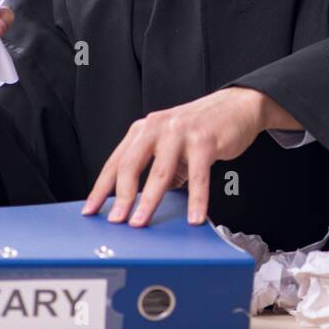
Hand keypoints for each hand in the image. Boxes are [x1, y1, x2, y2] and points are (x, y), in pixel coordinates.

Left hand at [82, 87, 299, 226]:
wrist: (237, 106)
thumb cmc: (203, 127)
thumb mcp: (172, 144)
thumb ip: (159, 169)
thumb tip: (147, 202)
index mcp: (144, 129)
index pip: (116, 162)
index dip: (101, 188)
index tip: (91, 210)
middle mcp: (157, 127)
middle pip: (131, 165)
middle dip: (121, 197)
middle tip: (116, 221)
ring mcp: (180, 132)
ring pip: (160, 172)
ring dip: (149, 201)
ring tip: (141, 222)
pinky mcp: (205, 140)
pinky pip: (198, 176)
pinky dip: (196, 200)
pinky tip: (194, 217)